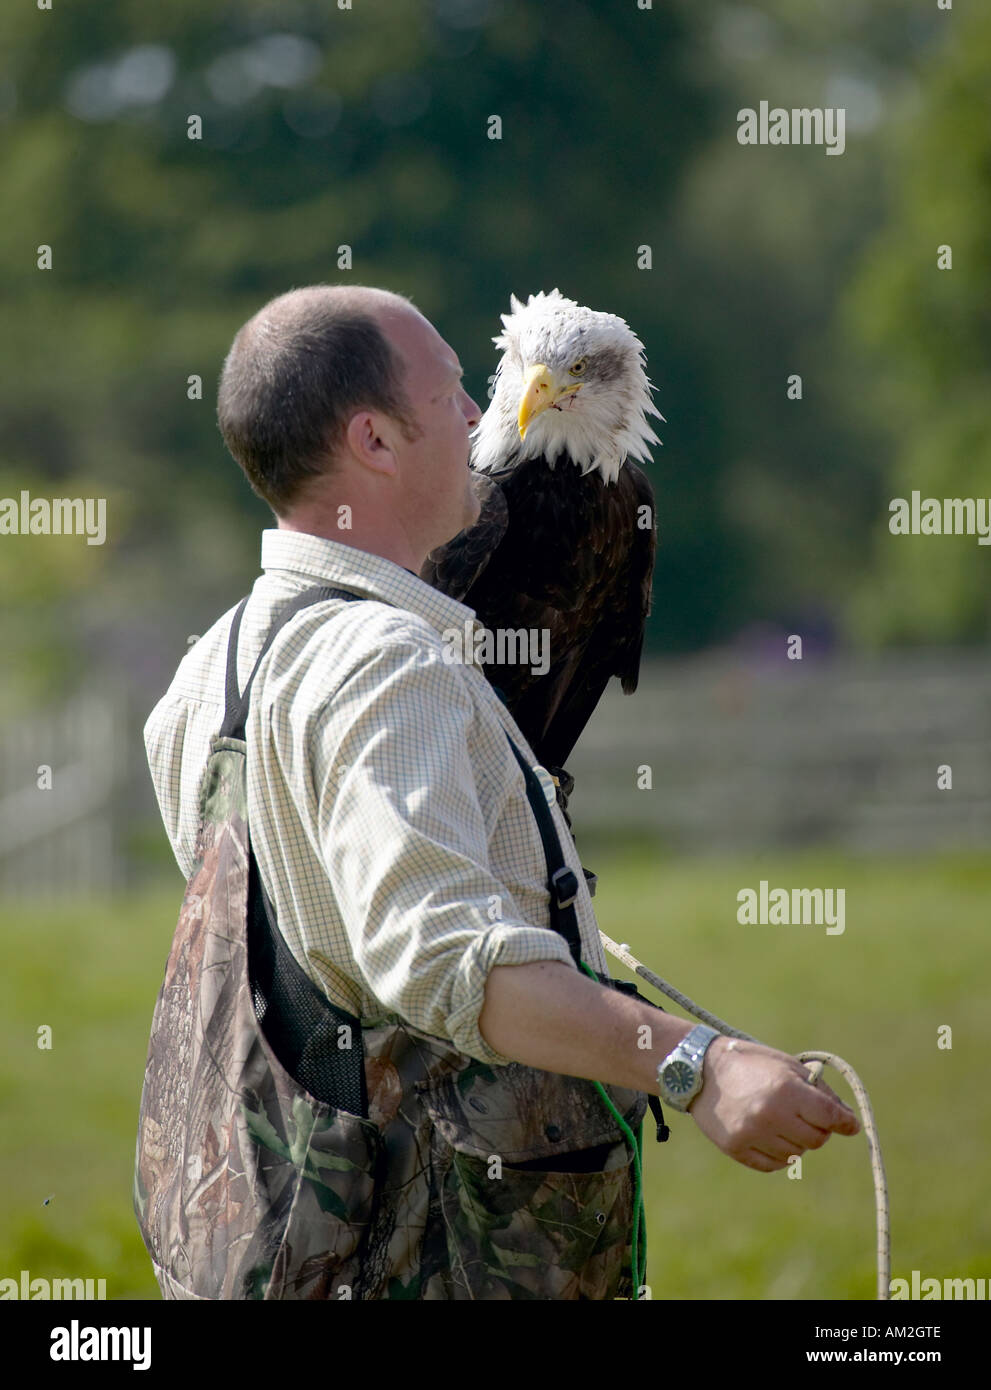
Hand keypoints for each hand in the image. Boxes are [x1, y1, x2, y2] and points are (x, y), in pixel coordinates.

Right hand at [687, 1036, 860, 1171]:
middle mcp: (770, 1114)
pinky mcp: (736, 1148)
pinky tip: (770, 1136)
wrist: (702, 1071)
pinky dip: (779, 1155)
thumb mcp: (786, 1065)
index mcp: (785, 1088)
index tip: (851, 1126)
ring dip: (797, 1141)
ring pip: (796, 1154)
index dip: (845, 1122)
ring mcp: (752, 1134)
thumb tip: (847, 1119)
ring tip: (782, 1122)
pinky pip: (773, 1165)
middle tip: (808, 1118)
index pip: (829, 1116)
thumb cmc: (751, 1063)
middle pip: (816, 1139)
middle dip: (818, 1130)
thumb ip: (818, 1090)